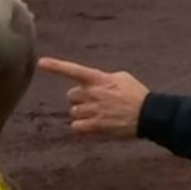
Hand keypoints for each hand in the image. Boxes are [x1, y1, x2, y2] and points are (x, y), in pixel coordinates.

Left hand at [36, 57, 150, 138]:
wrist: (149, 115)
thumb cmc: (136, 95)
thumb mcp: (121, 77)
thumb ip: (103, 78)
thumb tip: (92, 82)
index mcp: (99, 79)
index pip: (74, 70)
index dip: (56, 66)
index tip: (41, 62)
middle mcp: (93, 93)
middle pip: (71, 96)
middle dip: (80, 99)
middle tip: (95, 102)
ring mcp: (93, 110)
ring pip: (74, 112)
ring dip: (82, 113)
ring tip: (99, 114)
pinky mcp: (95, 126)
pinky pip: (76, 126)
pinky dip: (82, 127)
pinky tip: (94, 125)